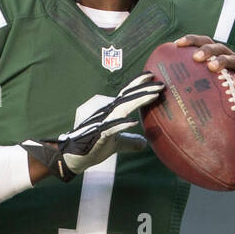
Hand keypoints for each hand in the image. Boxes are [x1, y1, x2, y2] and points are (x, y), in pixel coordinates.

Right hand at [23, 72, 163, 181]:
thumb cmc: (93, 147)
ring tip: (154, 95)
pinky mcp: (99, 135)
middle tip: (161, 83)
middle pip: (127, 97)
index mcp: (111, 113)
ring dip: (138, 100)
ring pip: (122, 108)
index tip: (151, 75)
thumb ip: (130, 142)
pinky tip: (133, 122)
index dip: (138, 84)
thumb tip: (144, 143)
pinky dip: (122, 124)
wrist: (73, 158)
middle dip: (144, 89)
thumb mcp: (116, 144)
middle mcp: (107, 114)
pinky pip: (112, 128)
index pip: (126, 95)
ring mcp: (103, 123)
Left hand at [175, 34, 234, 124]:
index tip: (177, 44)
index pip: (206, 44)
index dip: (192, 40)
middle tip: (195, 57)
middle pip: (219, 48)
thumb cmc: (231, 94)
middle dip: (206, 50)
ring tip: (211, 67)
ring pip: (233, 60)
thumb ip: (197, 85)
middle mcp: (232, 59)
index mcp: (220, 58)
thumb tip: (169, 93)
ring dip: (222, 61)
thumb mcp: (214, 87)